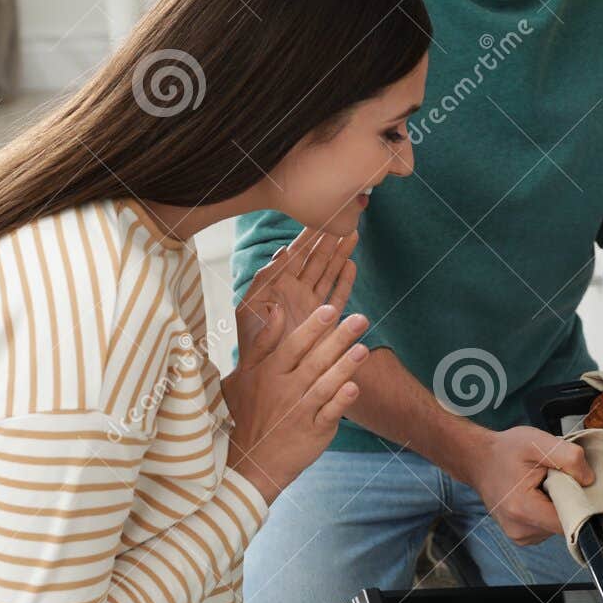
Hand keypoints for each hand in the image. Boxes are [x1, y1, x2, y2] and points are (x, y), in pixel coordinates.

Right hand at [222, 303, 370, 503]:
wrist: (249, 461)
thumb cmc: (247, 412)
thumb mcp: (243, 375)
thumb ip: (262, 342)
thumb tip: (277, 309)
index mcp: (268, 374)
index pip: (293, 346)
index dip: (312, 328)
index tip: (330, 310)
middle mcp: (284, 391)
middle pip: (315, 361)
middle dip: (338, 339)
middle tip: (361, 319)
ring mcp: (300, 412)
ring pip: (325, 385)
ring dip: (345, 367)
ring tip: (363, 349)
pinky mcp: (313, 432)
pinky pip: (329, 414)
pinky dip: (340, 402)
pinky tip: (354, 387)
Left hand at [236, 227, 357, 358]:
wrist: (268, 386)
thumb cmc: (252, 353)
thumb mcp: (251, 319)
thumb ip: (265, 284)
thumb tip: (280, 261)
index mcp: (274, 288)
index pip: (292, 257)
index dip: (305, 238)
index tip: (318, 219)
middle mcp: (293, 293)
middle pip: (313, 260)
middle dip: (327, 239)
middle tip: (341, 216)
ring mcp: (309, 305)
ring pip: (327, 273)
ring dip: (339, 255)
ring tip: (352, 234)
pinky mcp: (323, 320)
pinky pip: (336, 295)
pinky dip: (344, 281)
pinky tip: (351, 265)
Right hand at [464, 426, 594, 545]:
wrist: (478, 459)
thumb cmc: (507, 450)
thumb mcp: (539, 442)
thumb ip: (569, 458)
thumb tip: (589, 480)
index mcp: (524, 510)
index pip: (570, 521)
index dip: (579, 502)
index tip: (574, 482)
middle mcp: (521, 531)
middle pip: (564, 524)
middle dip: (566, 501)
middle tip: (553, 478)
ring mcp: (520, 537)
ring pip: (557, 526)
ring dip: (557, 506)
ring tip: (542, 485)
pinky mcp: (521, 536)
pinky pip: (547, 527)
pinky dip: (548, 511)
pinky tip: (537, 495)